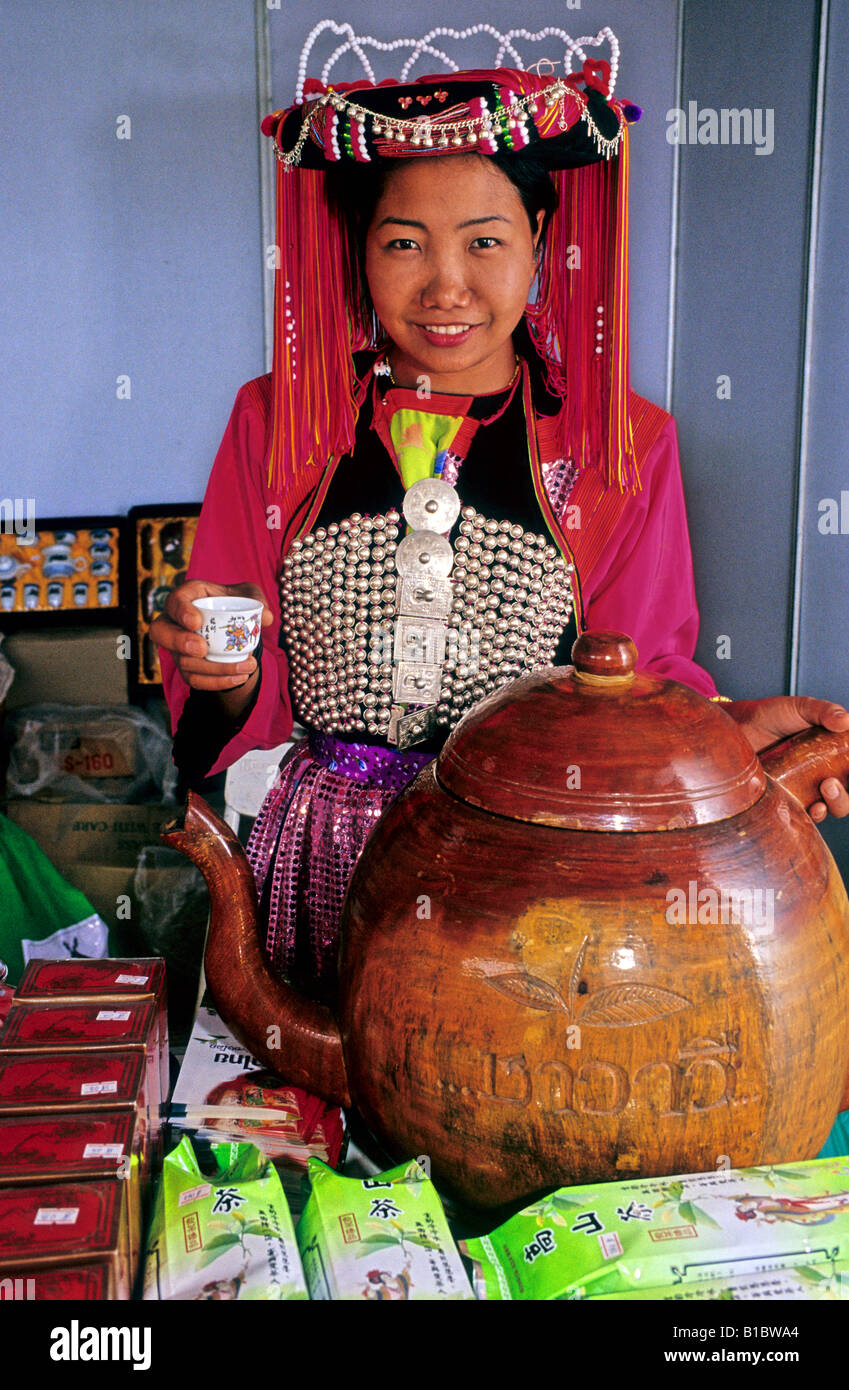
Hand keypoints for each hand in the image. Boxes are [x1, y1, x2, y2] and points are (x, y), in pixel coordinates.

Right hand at [150, 580, 272, 709]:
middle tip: (202, 649)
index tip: (195, 621)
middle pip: (161, 632)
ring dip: (213, 668)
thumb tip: (265, 617)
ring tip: (245, 666)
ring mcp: (177, 647)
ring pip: (183, 662)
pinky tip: (240, 678)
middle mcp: (175, 621)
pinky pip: (195, 680)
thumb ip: (257, 600)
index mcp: (188, 597)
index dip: (181, 611)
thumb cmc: (236, 603)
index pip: (175, 600)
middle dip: (179, 642)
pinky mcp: (187, 667)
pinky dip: (217, 682)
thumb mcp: (249, 595)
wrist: (235, 626)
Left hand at [724, 696, 848, 821]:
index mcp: (832, 753)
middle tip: (830, 783)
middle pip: (846, 795)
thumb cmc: (770, 715)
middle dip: (844, 796)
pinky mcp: (785, 799)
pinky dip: (810, 816)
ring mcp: (804, 789)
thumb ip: (824, 711)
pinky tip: (810, 808)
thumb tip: (846, 721)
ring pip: (829, 808)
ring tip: (824, 792)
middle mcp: (822, 773)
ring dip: (834, 805)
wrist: (737, 726)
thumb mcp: (801, 708)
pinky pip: (802, 816)